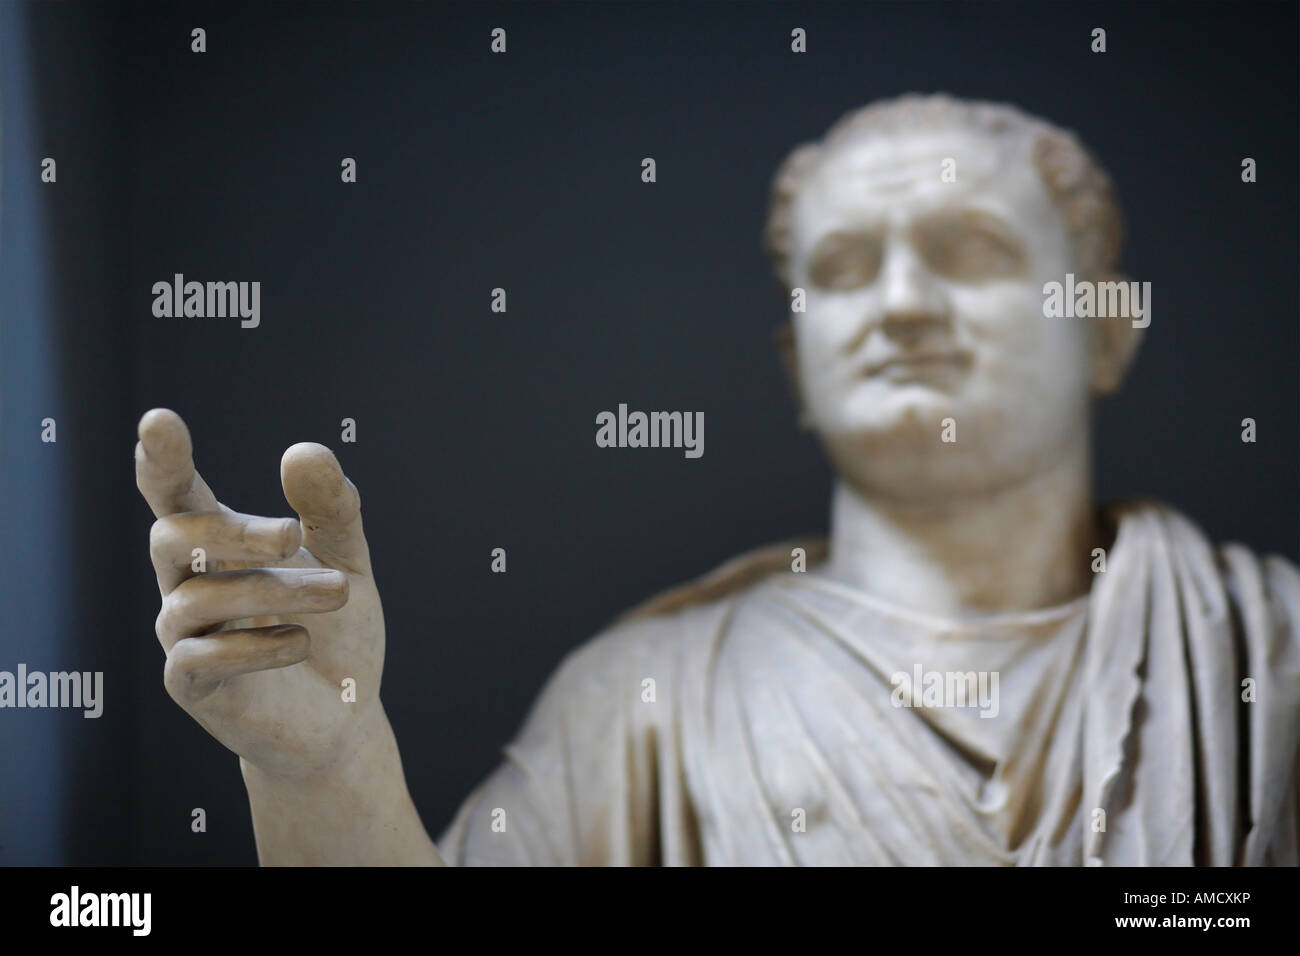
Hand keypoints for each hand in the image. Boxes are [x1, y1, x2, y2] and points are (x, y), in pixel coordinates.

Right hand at [137, 408, 384, 778]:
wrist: (345, 716)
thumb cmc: (337, 631)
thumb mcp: (347, 560)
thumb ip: (333, 509)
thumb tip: (302, 451)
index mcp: (221, 545)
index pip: (178, 494)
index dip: (164, 459)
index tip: (158, 420)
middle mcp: (190, 584)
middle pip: (173, 537)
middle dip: (231, 531)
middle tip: (294, 536)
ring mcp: (185, 637)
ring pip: (198, 599)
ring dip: (273, 592)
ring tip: (341, 593)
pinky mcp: (192, 688)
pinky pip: (200, 659)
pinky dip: (253, 648)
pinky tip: (300, 646)